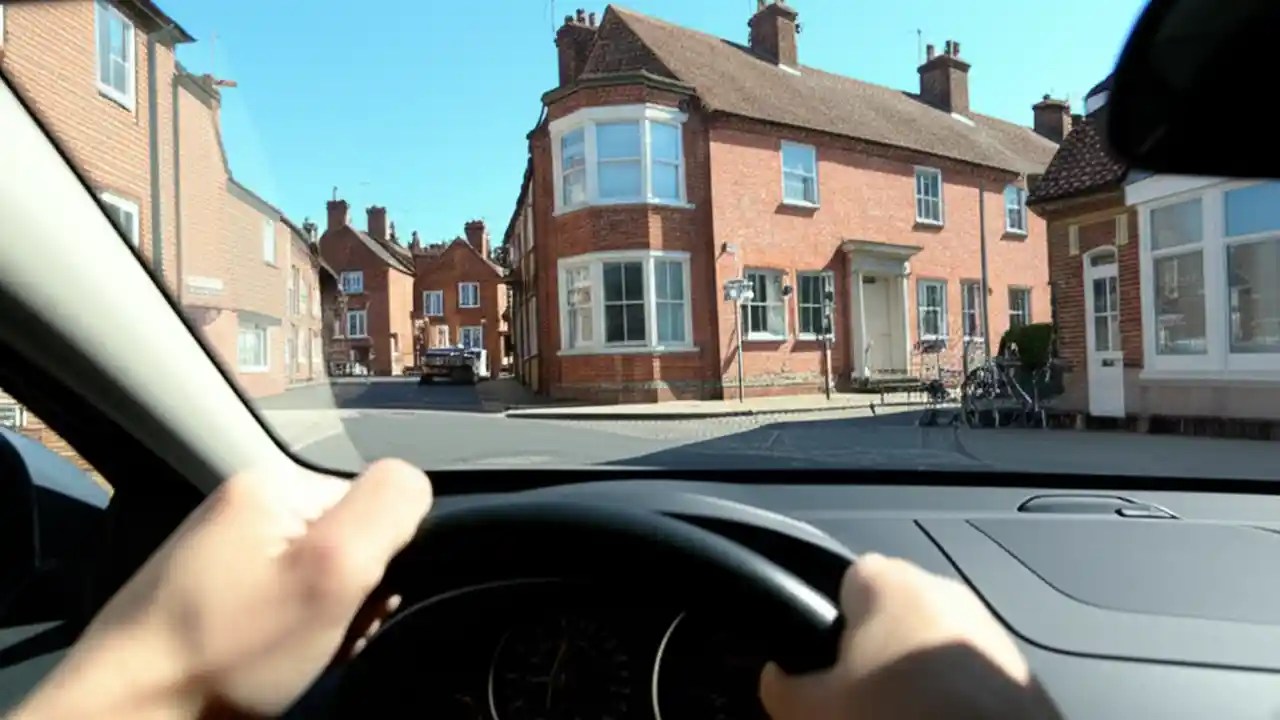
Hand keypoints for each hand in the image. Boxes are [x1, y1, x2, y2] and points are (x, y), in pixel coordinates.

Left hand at [13, 458, 433, 719]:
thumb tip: (418, 484)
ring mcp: (221, 552)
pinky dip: (289, 638)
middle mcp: (243, 507)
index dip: (378, 565)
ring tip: (291, 657)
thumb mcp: (332, 570)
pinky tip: (269, 664)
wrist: (127, 714)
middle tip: (319, 639)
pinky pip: (280, 606)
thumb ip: (387, 509)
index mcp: (273, 483)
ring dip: (323, 624)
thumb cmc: (227, 651)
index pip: (376, 506)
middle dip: (350, 599)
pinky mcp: (209, 596)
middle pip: (346, 544)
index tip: (349, 607)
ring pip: (315, 582)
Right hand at [760, 554, 1060, 719]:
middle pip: (888, 615)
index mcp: (887, 581)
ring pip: (930, 645)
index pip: (842, 580)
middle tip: (860, 700)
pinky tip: (941, 718)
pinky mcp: (1017, 666)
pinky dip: (954, 695)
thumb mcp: (816, 709)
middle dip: (874, 652)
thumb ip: (784, 687)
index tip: (825, 668)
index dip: (827, 623)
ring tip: (902, 713)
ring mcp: (985, 626)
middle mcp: (940, 588)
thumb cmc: (897, 712)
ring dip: (917, 675)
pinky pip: (968, 674)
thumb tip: (776, 678)